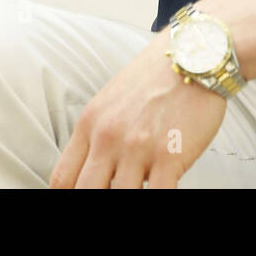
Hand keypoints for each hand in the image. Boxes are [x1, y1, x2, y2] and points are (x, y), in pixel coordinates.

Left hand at [49, 33, 228, 187]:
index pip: (62, 178)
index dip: (68, 196)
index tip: (82, 195)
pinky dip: (158, 198)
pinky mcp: (169, 155)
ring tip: (139, 186)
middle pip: (84, 192)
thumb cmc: (155, 78)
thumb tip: (94, 171)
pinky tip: (163, 187)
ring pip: (119, 198)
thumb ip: (97, 135)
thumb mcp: (110, 100)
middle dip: (96, 199)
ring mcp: (137, 148)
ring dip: (128, 196)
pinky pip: (157, 196)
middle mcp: (108, 137)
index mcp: (90, 124)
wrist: (193, 55)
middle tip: (112, 191)